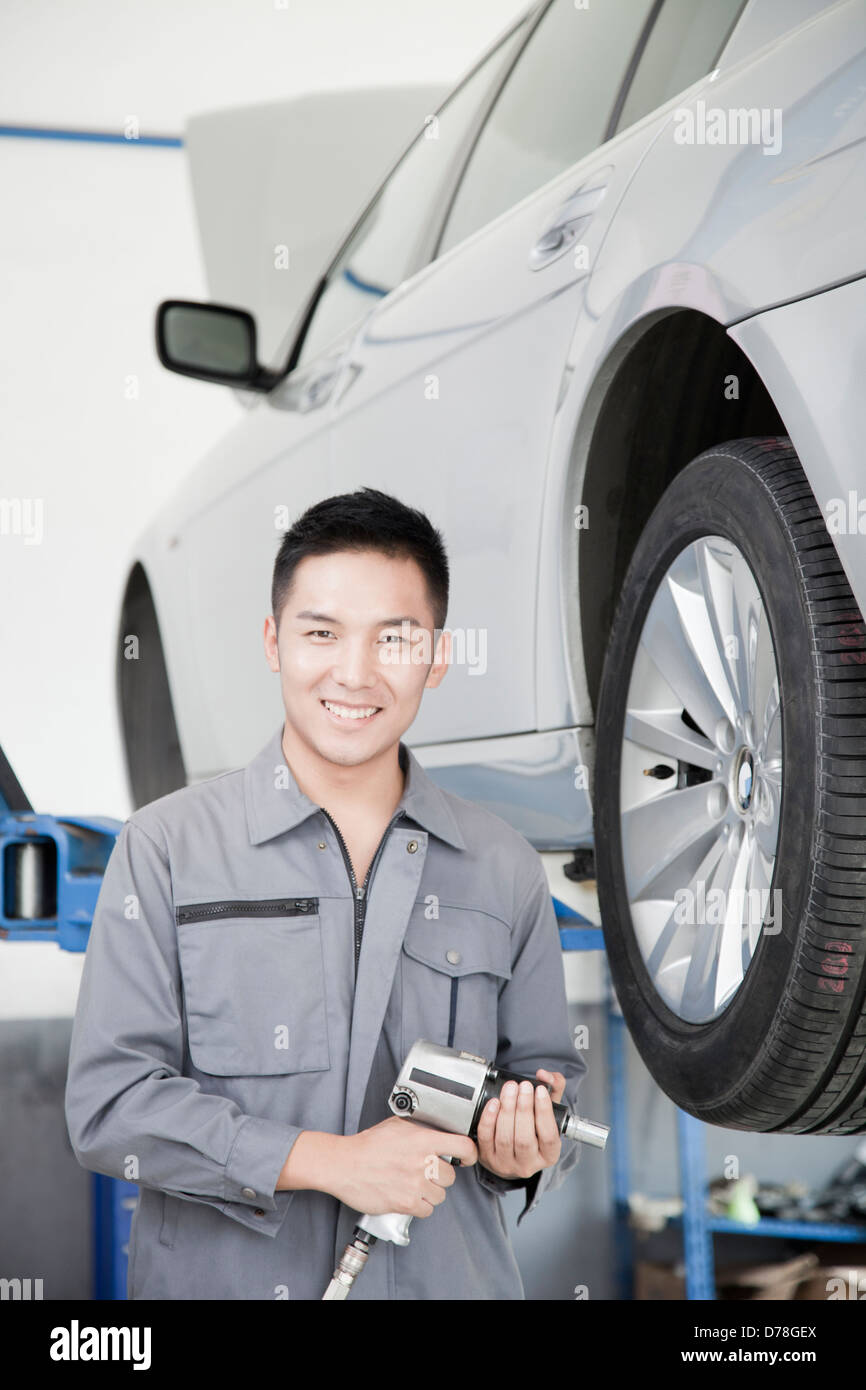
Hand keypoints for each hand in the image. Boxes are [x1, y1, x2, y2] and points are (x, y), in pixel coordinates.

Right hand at [324, 1116, 477, 1218]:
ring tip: (414, 1184)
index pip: (462, 1146)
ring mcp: (414, 1184)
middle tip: (426, 1172)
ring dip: (430, 1192)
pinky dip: (420, 1206)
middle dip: (440, 1176)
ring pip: (440, 1196)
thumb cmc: (368, 1145)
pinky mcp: (405, 1203)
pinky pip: (426, 1210)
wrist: (344, 1164)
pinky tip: (409, 1196)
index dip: (469, 1154)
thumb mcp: (397, 1125)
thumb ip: (420, 1128)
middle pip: (450, 1176)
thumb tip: (437, 1129)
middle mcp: (422, 1162)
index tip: (466, 1158)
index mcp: (423, 1140)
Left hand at [476, 1069, 565, 1180]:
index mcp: (549, 1155)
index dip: (544, 1112)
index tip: (540, 1090)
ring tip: (510, 1089)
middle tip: (523, 1086)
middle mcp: (529, 1164)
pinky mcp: (488, 1158)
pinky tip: (494, 1103)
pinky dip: (489, 1118)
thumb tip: (544, 1075)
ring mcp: (506, 1164)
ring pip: (505, 1138)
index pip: (549, 1137)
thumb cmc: (534, 1125)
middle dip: (523, 1108)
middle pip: (525, 1139)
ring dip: (507, 1110)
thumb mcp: (549, 1108)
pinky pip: (486, 1138)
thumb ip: (553, 1087)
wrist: (512, 1145)